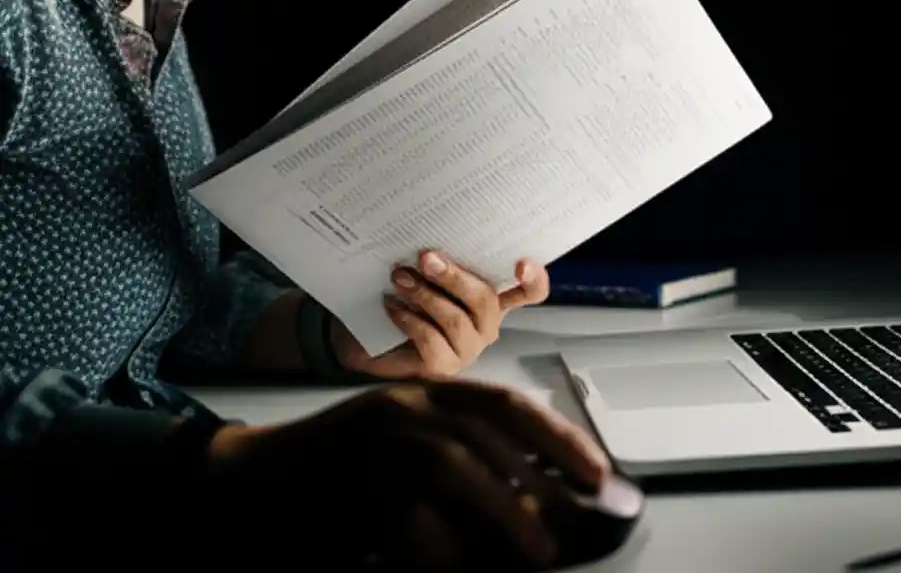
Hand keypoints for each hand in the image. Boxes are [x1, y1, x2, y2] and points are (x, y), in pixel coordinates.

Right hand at [204, 379, 612, 570]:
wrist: (256, 479)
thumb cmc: (344, 461)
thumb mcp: (409, 435)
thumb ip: (467, 446)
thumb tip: (542, 480)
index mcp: (426, 392)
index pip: (505, 404)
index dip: (559, 435)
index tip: (597, 469)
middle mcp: (404, 407)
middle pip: (487, 435)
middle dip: (543, 478)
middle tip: (577, 518)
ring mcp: (375, 442)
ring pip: (456, 466)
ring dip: (507, 509)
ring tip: (542, 549)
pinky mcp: (351, 485)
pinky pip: (411, 516)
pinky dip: (444, 545)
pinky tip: (465, 568)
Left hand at [332, 251, 549, 379]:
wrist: (369, 340)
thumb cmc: (405, 298)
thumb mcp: (427, 274)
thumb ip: (440, 261)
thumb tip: (433, 242)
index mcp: (493, 299)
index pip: (531, 293)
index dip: (534, 279)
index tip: (521, 264)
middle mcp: (487, 325)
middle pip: (486, 301)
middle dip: (454, 277)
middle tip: (425, 258)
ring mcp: (468, 348)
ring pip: (456, 319)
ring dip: (424, 294)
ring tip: (399, 277)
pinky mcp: (444, 367)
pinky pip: (431, 340)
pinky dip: (409, 319)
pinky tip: (392, 307)